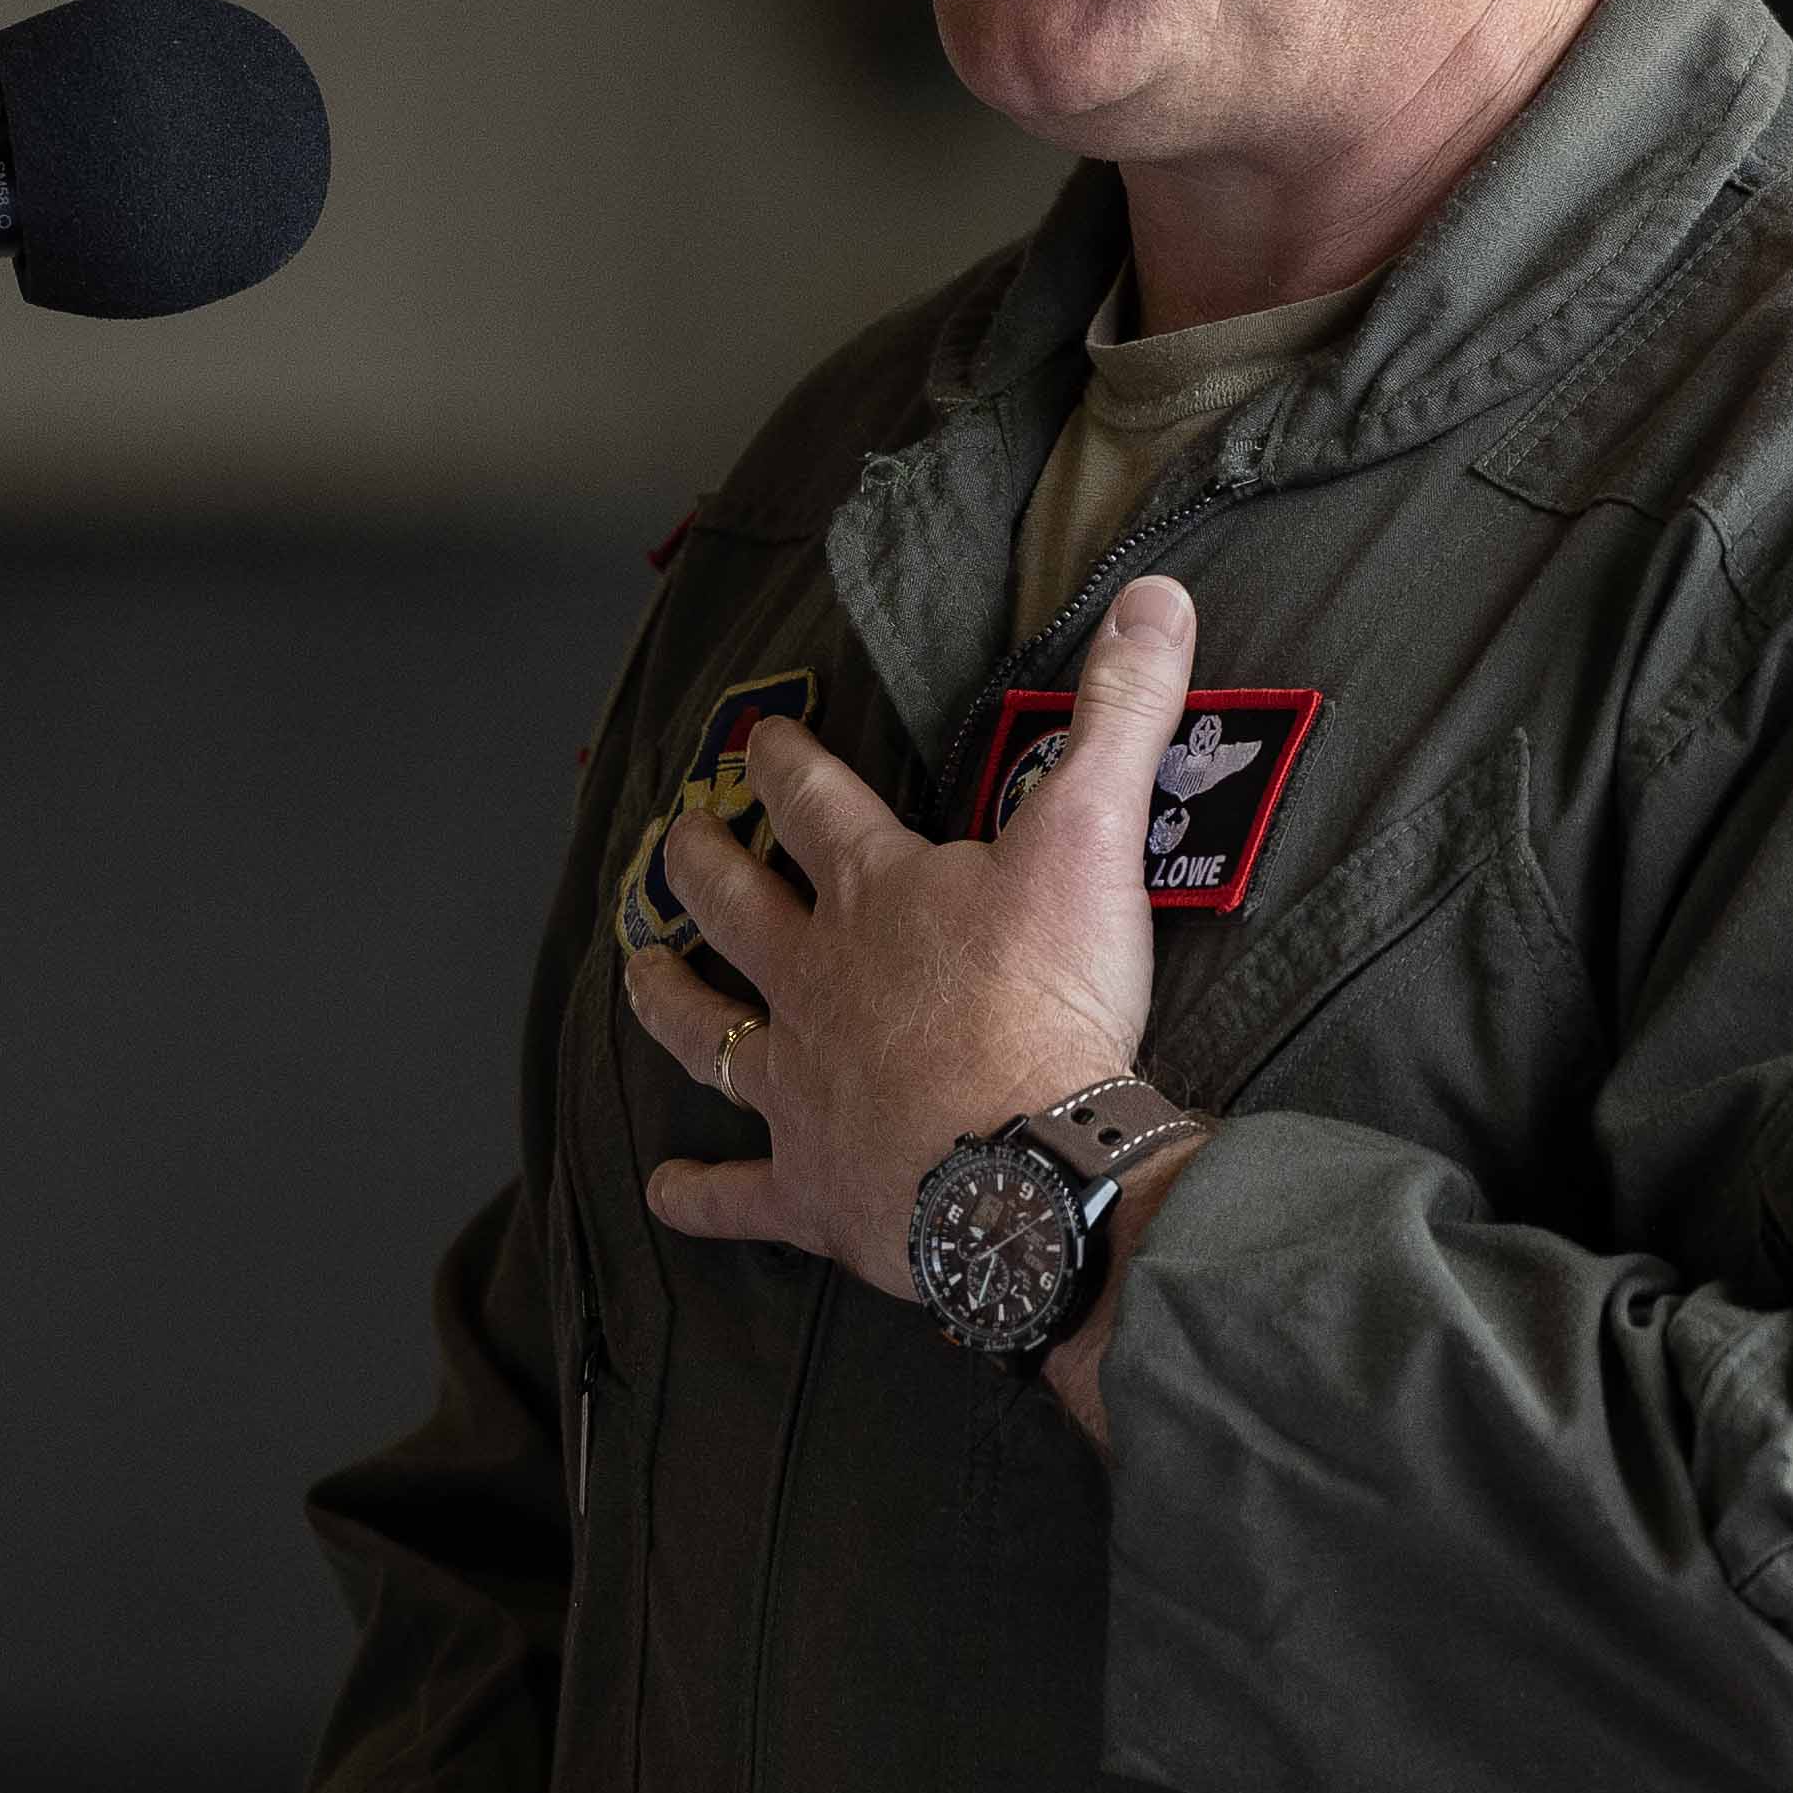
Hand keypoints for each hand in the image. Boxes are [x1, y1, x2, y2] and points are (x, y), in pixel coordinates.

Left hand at [613, 573, 1204, 1303]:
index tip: (754, 740)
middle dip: (703, 867)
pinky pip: (737, 1195)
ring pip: (709, 1035)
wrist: (1030, 1165)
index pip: (815, 805)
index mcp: (876, 895)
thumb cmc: (1051, 1000)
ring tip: (636, 978)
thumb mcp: (1095, 834)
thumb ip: (1121, 714)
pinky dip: (700, 1196)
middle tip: (677, 842)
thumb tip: (1156, 596)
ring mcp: (803, 1086)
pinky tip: (662, 1192)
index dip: (783, 765)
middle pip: (735, 908)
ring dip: (668, 1003)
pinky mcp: (811, 1186)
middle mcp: (816, 981)